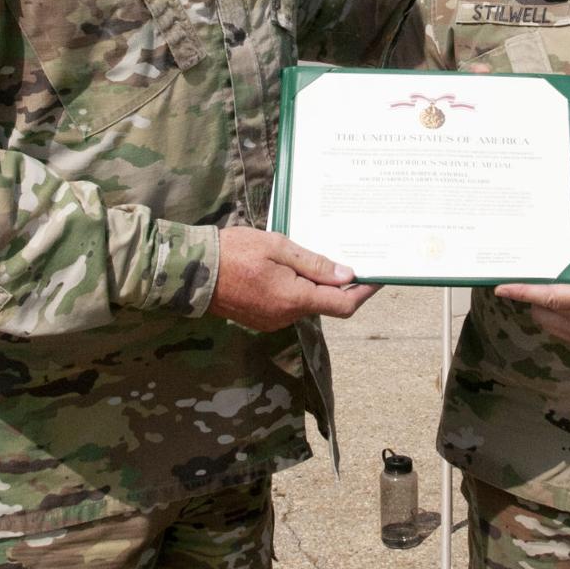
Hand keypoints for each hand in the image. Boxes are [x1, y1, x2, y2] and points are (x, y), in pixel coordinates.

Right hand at [209, 226, 380, 331]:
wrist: (191, 271)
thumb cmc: (234, 252)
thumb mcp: (278, 247)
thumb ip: (314, 264)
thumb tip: (347, 276)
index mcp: (294, 298)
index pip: (342, 304)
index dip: (363, 292)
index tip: (378, 276)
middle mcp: (285, 316)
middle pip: (325, 304)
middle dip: (338, 283)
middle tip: (348, 255)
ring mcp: (271, 320)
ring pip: (306, 303)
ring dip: (314, 284)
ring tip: (312, 256)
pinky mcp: (260, 318)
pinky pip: (288, 304)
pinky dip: (296, 288)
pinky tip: (289, 267)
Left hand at [494, 197, 569, 344]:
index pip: (551, 297)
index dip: (524, 292)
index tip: (501, 288)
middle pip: (543, 308)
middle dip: (532, 293)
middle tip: (528, 273)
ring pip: (546, 319)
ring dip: (542, 304)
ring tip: (547, 284)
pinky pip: (556, 327)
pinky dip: (552, 314)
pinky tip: (557, 297)